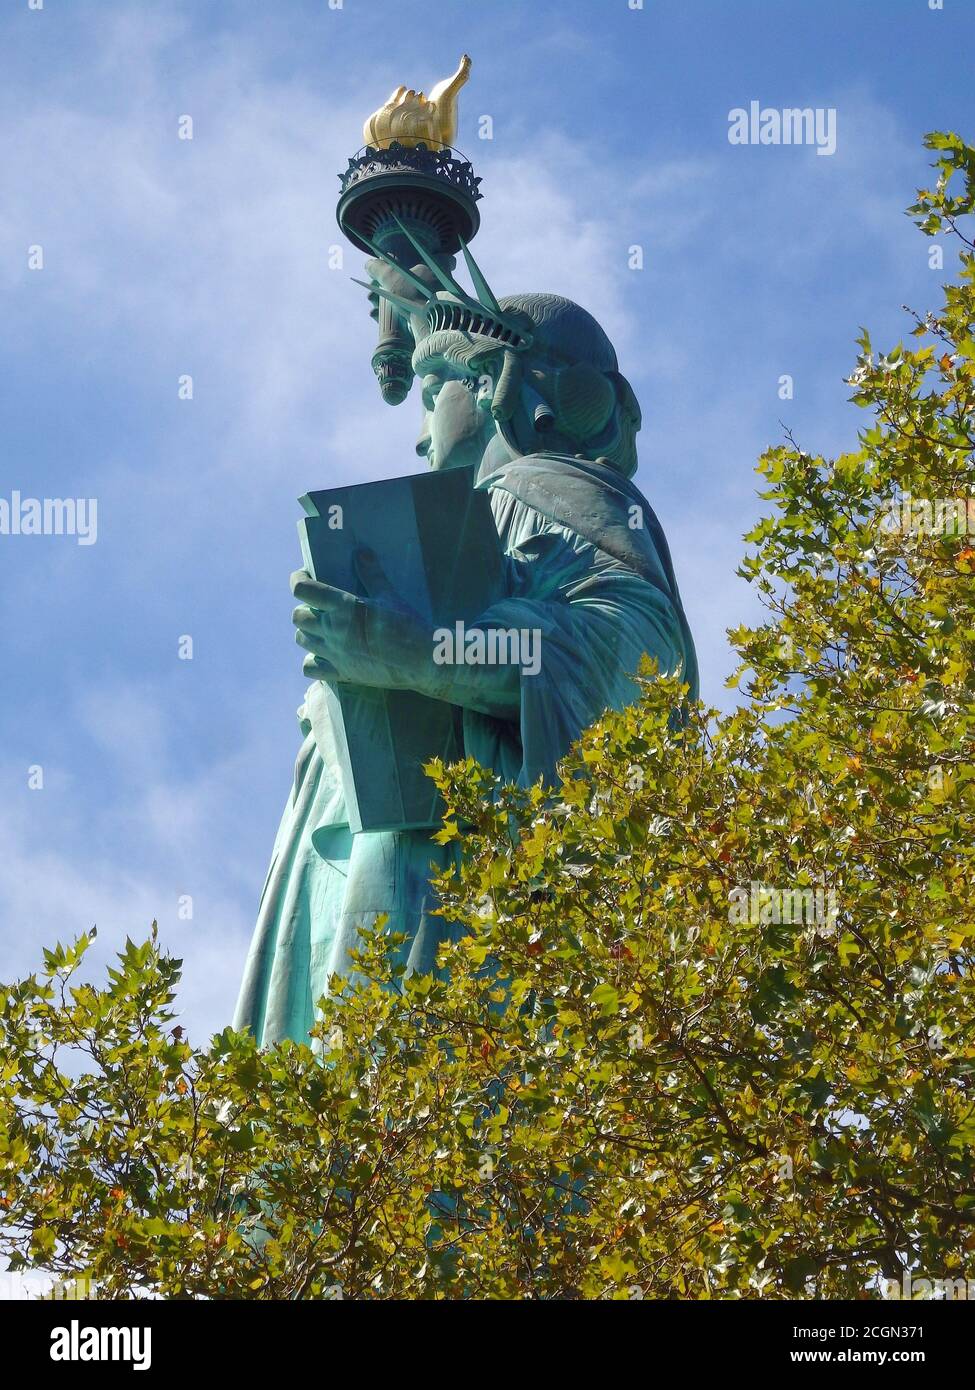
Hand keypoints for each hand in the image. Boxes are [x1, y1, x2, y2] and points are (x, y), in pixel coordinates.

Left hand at [291, 549, 428, 688]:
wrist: (422, 660)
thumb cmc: (408, 625)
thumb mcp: (390, 596)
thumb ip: (372, 574)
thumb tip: (362, 552)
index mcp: (343, 607)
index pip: (303, 589)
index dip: (297, 579)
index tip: (303, 575)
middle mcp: (333, 630)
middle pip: (297, 616)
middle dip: (304, 607)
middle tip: (317, 605)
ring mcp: (334, 653)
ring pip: (301, 639)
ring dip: (307, 631)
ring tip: (321, 627)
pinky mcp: (341, 672)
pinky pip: (310, 668)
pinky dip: (311, 660)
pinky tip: (323, 654)